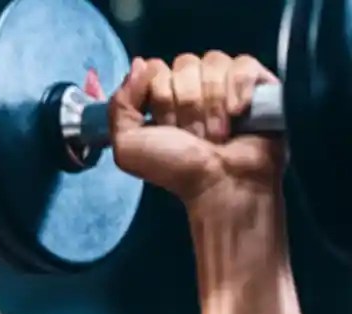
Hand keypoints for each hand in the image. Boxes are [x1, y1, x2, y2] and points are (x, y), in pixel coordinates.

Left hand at [109, 52, 284, 202]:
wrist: (221, 184)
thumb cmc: (175, 168)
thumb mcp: (128, 145)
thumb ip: (120, 105)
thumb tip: (139, 64)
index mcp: (163, 93)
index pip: (156, 68)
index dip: (160, 97)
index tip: (167, 128)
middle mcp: (194, 83)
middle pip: (184, 64)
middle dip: (186, 106)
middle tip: (194, 136)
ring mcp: (227, 81)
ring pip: (213, 63)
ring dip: (212, 105)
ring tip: (218, 134)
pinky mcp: (258, 83)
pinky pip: (243, 65)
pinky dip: (238, 89)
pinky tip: (239, 112)